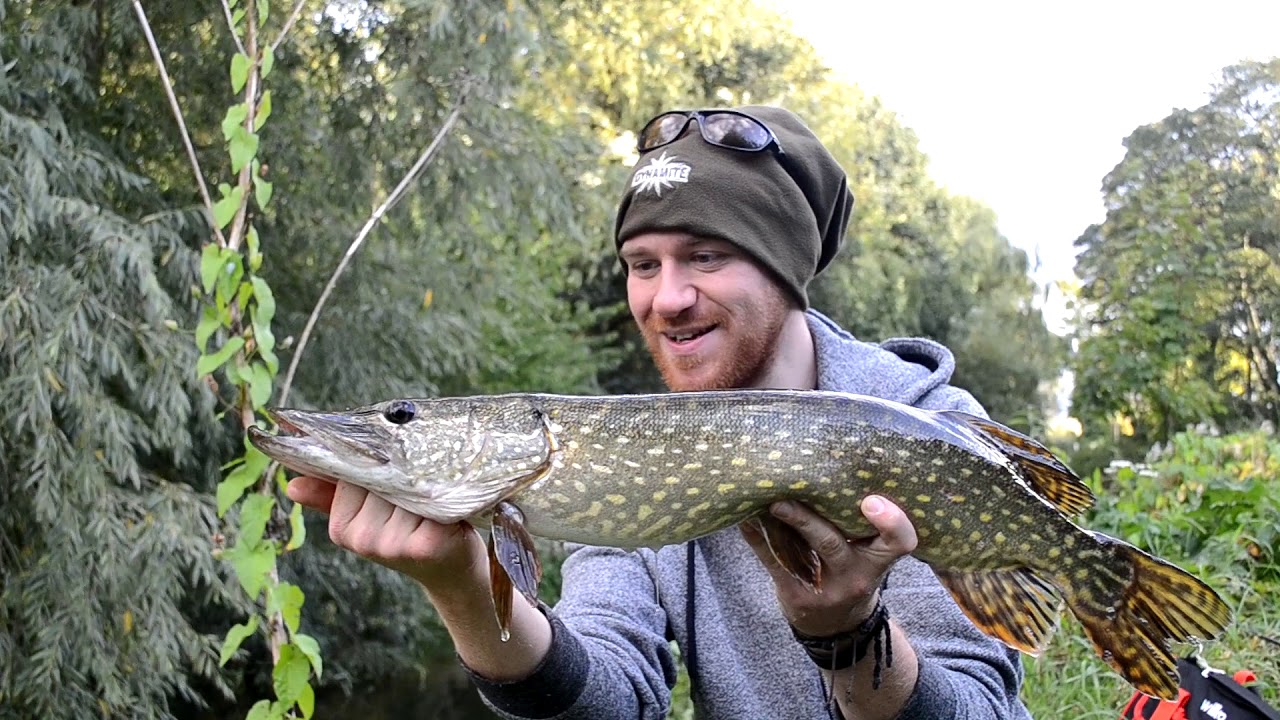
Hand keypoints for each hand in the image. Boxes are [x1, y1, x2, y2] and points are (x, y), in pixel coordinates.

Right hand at [286, 476, 487, 591]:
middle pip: (379, 477)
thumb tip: (292, 486)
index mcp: (341, 528)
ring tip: (434, 497)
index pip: (352, 471)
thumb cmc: (410, 529)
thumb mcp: (368, 512)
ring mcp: (391, 544)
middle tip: (420, 482)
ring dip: (423, 485)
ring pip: (404, 486)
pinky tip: (447, 510)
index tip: (396, 466)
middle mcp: (363, 538)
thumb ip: (332, 495)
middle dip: (401, 472)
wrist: (451, 568)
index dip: (377, 462)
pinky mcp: (423, 545)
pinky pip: (428, 501)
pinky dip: (442, 499)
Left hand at [740, 495, 916, 636]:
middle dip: (808, 518)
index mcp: (879, 559)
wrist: (836, 625)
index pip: (901, 541)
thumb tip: (826, 466)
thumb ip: (858, 522)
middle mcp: (856, 575)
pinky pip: (776, 564)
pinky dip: (759, 539)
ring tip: (770, 501)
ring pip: (805, 553)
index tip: (870, 501)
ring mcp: (827, 589)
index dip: (891, 521)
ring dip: (787, 523)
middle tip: (790, 490)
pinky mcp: (798, 596)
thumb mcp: (869, 554)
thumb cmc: (853, 572)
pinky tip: (746, 521)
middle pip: (833, 542)